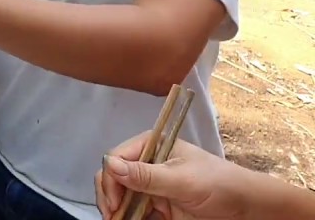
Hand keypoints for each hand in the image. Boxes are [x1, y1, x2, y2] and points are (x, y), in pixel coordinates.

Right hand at [96, 134, 248, 219]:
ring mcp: (151, 185)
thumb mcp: (182, 181)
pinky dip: (129, 217)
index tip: (114, 204)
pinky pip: (135, 210)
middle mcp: (147, 163)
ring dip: (117, 210)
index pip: (116, 159)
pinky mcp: (157, 204)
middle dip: (110, 197)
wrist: (248, 209)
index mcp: (152, 146)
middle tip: (113, 217)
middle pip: (114, 178)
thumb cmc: (220, 186)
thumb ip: (146, 175)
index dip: (110, 180)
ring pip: (121, 196)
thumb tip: (110, 164)